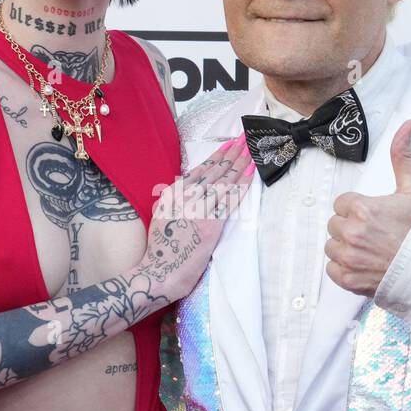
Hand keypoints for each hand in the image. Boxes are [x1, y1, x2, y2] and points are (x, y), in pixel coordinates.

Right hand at [138, 133, 254, 301]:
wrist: (159, 273)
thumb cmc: (161, 249)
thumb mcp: (161, 217)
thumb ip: (173, 200)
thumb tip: (183, 187)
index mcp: (173, 194)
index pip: (201, 169)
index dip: (218, 155)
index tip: (230, 144)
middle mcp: (186, 197)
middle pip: (215, 171)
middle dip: (232, 153)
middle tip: (245, 138)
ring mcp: (199, 209)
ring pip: (224, 181)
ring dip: (240, 163)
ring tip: (252, 149)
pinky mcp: (211, 224)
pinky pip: (231, 200)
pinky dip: (243, 184)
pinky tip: (251, 172)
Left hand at [326, 119, 410, 295]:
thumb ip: (403, 156)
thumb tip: (408, 124)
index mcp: (363, 208)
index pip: (342, 203)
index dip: (358, 209)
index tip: (375, 218)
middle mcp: (352, 232)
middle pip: (335, 224)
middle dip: (351, 227)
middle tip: (375, 235)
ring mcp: (348, 257)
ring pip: (332, 246)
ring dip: (346, 248)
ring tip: (371, 250)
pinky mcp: (347, 279)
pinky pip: (332, 269)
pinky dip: (345, 268)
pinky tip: (365, 265)